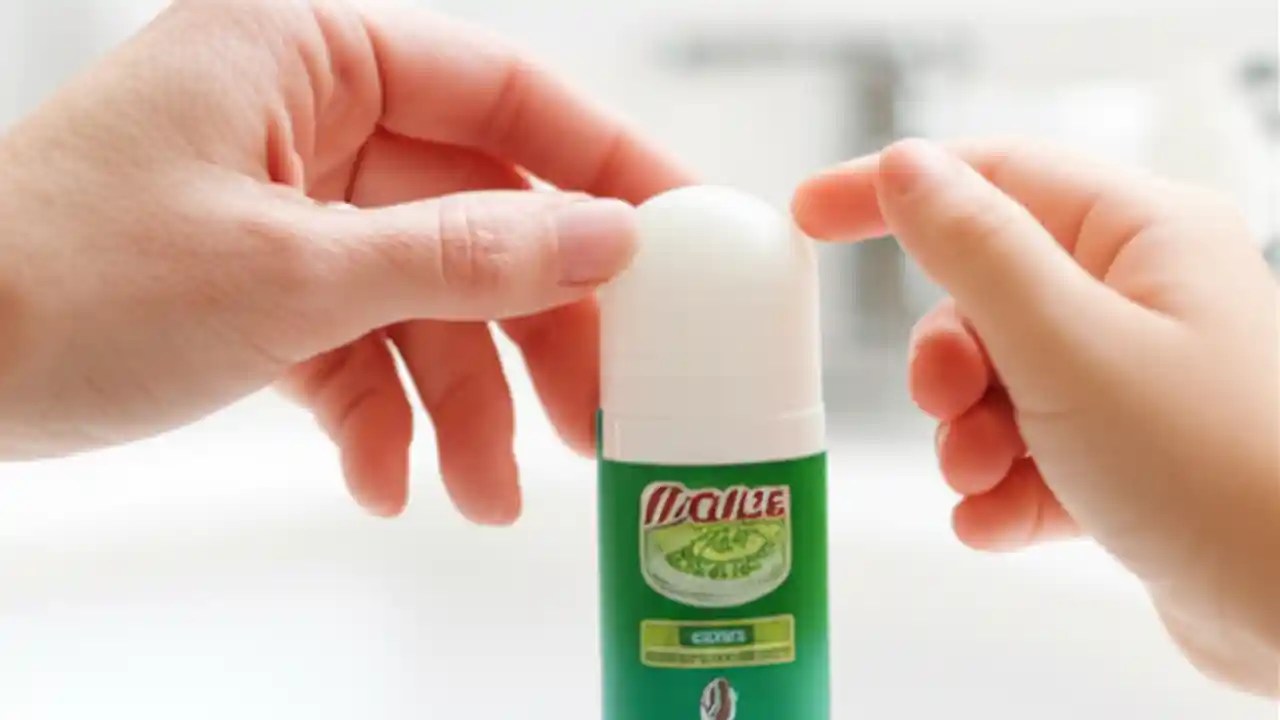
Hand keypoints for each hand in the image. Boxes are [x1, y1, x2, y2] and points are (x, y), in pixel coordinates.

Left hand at [0, 0, 688, 520]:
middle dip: (530, 329)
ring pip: (423, 299)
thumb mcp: (293, 270)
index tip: (684, 240)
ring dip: (458, 403)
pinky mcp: (262, 287)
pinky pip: (357, 345)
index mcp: (312, 54)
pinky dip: (377, 416)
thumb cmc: (63, 279)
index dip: (606, 166)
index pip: (504, 96)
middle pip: (477, 217)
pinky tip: (383, 480)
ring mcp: (287, 207)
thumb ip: (465, 253)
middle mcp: (309, 121)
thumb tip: (605, 239)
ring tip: (484, 496)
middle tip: (592, 414)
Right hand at [794, 139, 1278, 695]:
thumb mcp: (1067, 346)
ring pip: (1000, 380)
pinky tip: (1000, 522)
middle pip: (988, 293)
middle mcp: (1144, 296)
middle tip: (945, 405)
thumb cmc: (1220, 474)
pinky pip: (1030, 451)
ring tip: (985, 481)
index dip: (894, 190)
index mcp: (1144, 236)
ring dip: (969, 437)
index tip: (812, 215)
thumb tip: (905, 170)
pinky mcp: (1130, 456)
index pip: (994, 176)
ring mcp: (1137, 379)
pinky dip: (1001, 487)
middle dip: (948, 361)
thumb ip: (974, 250)